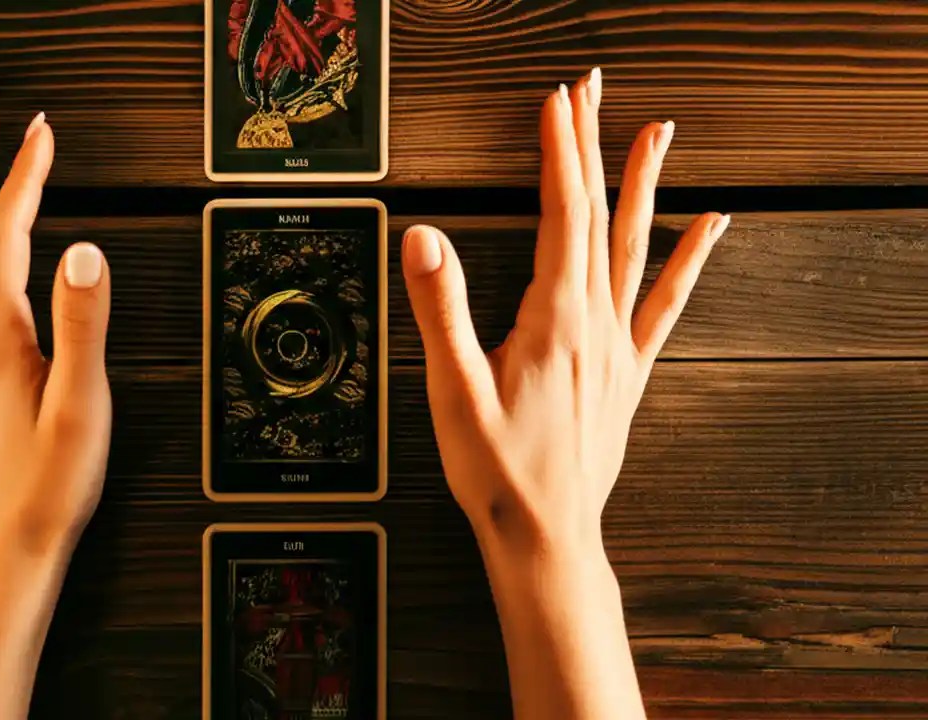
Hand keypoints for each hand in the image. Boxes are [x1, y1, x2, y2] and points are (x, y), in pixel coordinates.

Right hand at [402, 69, 728, 556]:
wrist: (545, 534)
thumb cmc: (500, 473)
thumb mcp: (455, 392)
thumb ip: (441, 313)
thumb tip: (425, 242)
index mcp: (554, 322)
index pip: (561, 216)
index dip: (558, 153)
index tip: (555, 104)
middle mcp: (595, 325)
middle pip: (599, 216)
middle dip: (591, 146)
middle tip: (591, 91)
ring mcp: (618, 347)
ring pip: (635, 248)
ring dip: (642, 185)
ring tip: (655, 134)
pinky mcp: (626, 372)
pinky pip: (664, 304)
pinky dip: (687, 260)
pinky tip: (706, 230)